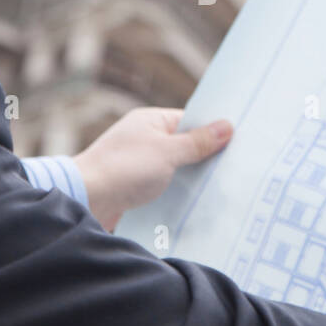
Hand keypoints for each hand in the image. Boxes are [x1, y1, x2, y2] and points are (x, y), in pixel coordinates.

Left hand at [73, 108, 232, 230]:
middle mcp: (144, 139)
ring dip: (192, 178)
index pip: (190, 121)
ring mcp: (138, 163)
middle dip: (206, 157)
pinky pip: (163, 186)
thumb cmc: (124, 169)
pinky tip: (196, 204)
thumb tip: (227, 126)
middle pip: (184, 145)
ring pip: (175, 168)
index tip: (240, 143)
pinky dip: (177, 193)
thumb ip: (197, 142)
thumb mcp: (167, 152)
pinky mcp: (134, 187)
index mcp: (150, 121)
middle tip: (237, 169)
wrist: (85, 200)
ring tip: (222, 189)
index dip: (213, 131)